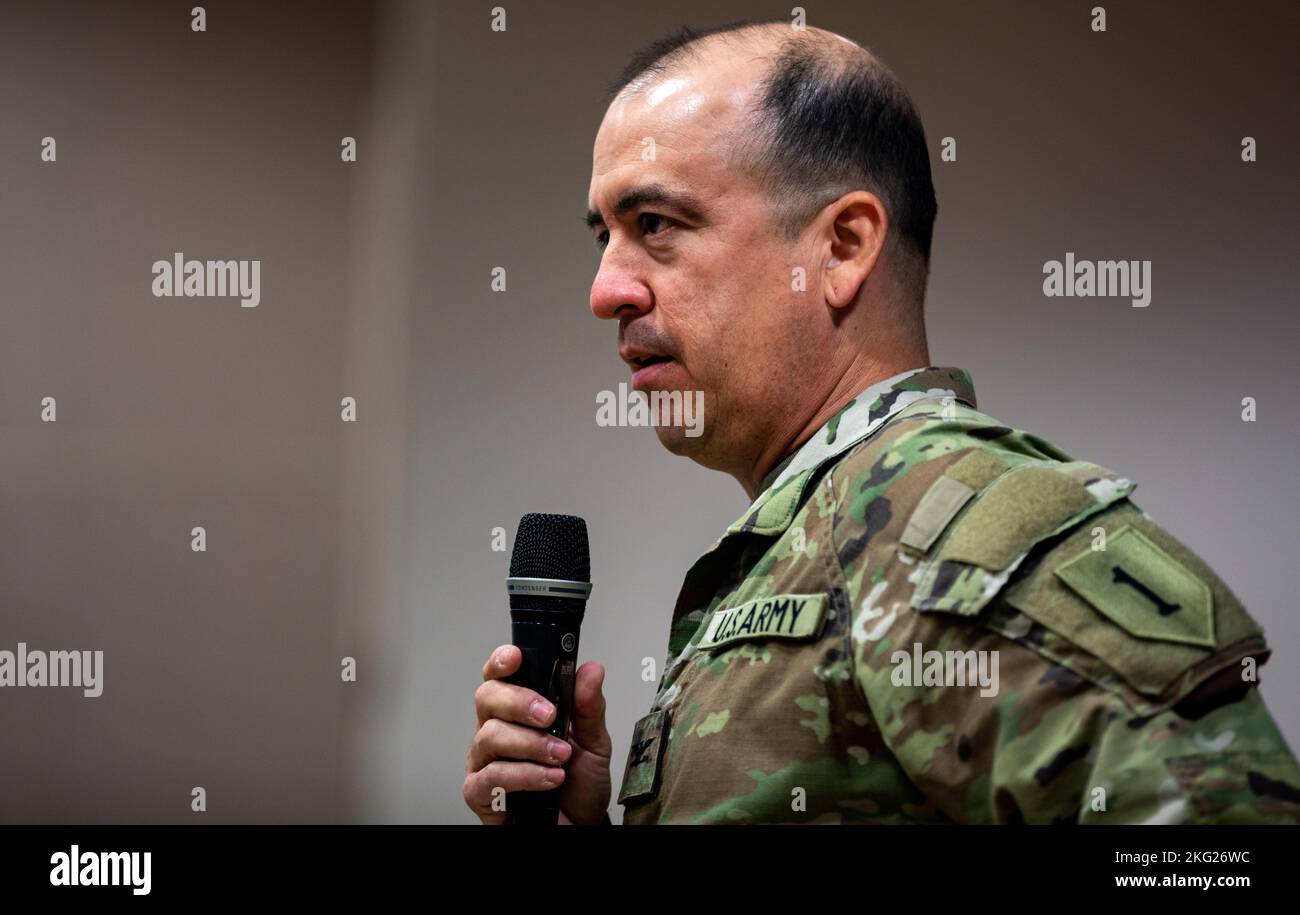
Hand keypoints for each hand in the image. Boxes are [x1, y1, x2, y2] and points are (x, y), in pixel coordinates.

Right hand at [464, 644, 611, 824]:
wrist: (580, 826)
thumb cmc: (579, 785)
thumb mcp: (595, 743)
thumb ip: (589, 707)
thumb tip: (591, 669)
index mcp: (518, 712)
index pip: (499, 676)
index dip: (500, 662)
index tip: (516, 658)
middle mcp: (496, 731)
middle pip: (487, 698)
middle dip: (519, 702)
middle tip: (549, 716)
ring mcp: (484, 761)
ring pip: (490, 736)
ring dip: (530, 744)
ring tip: (560, 758)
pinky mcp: (479, 793)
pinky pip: (490, 776)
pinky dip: (524, 775)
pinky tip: (548, 779)